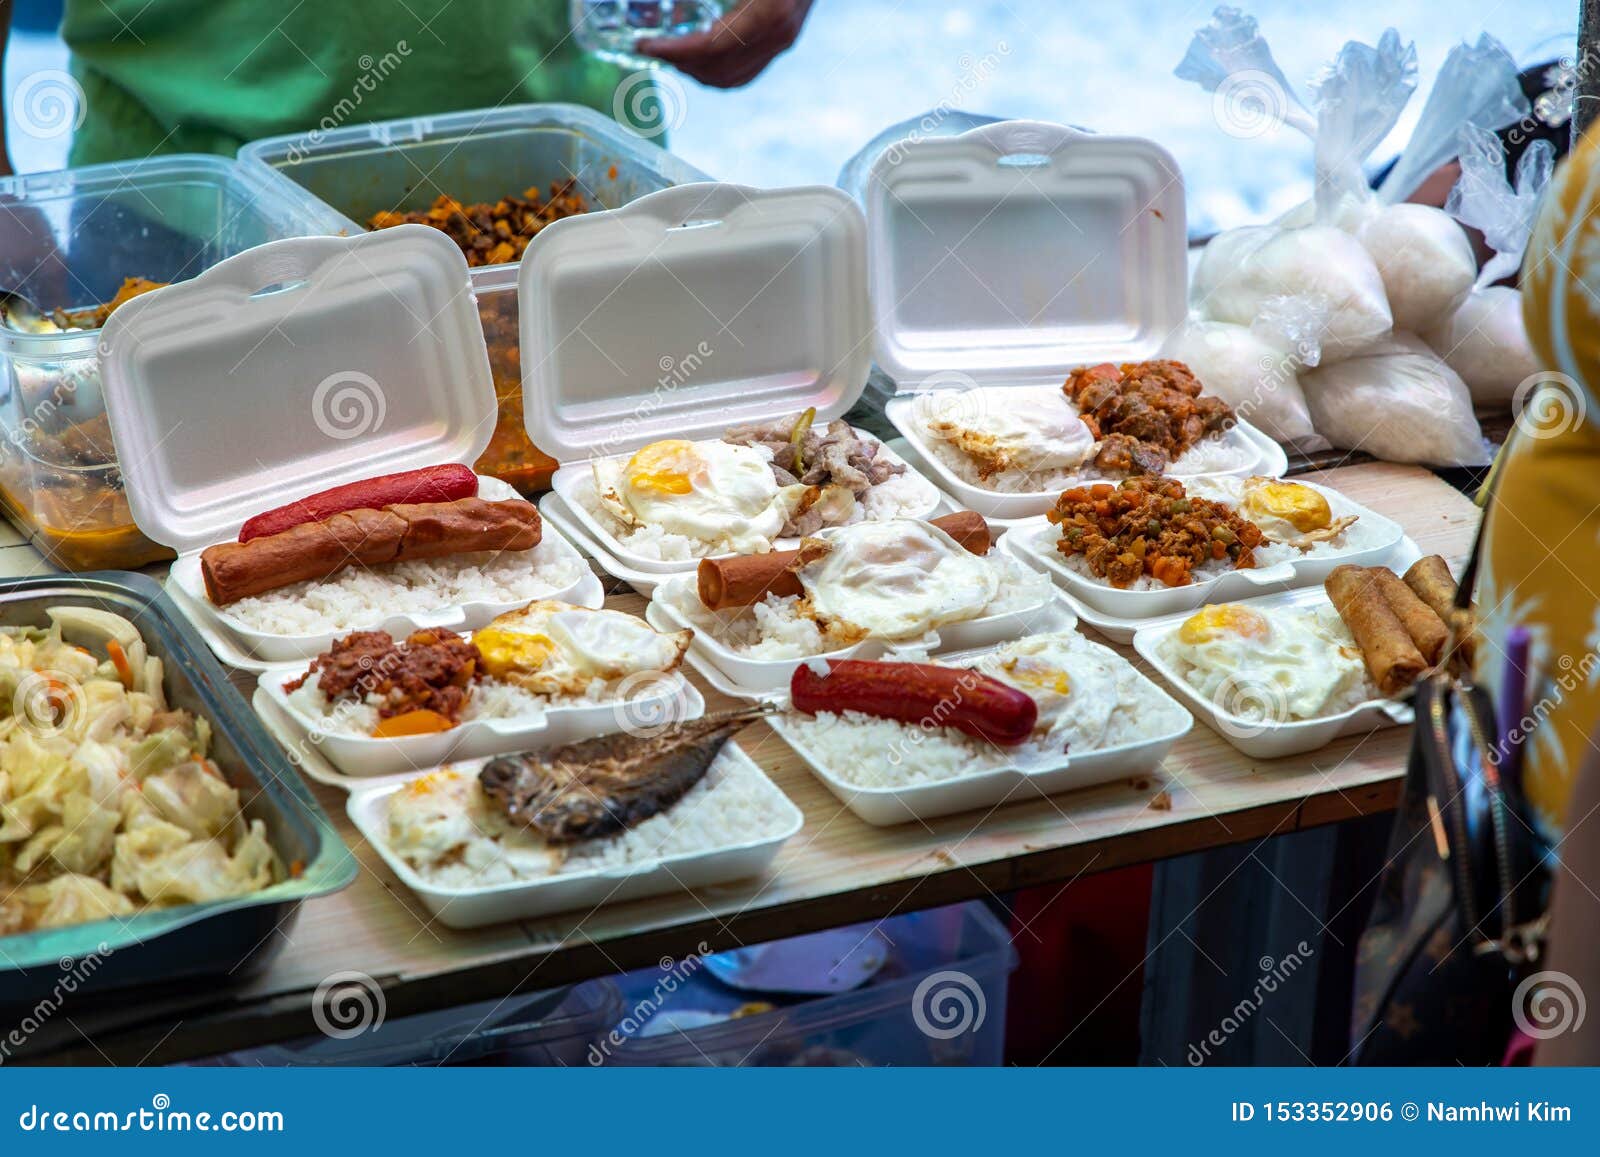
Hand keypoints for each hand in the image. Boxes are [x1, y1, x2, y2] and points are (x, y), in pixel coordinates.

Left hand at [638, 0, 815, 87]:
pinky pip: (745, 72)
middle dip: (680, 62)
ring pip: (731, 78)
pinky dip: (715, 72)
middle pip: (719, 69)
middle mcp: (779, 35)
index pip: (713, 47)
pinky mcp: (782, 42)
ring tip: (669, 54)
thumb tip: (672, 8)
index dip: (677, 51)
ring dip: (695, 71)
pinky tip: (696, 58)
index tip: (647, 45)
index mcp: (770, 14)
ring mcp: (783, 42)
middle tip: (651, 48)